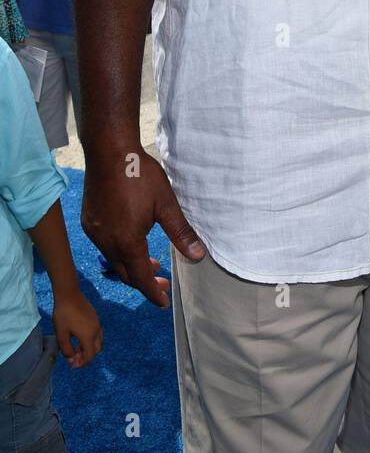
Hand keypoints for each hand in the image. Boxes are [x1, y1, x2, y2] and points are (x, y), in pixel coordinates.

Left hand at [53, 291, 102, 366]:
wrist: (69, 294)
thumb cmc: (63, 314)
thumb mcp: (61, 334)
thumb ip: (66, 349)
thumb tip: (70, 358)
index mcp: (88, 336)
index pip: (90, 356)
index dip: (82, 363)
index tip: (72, 364)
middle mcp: (96, 330)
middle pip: (97, 350)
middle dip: (86, 356)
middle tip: (74, 357)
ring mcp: (97, 323)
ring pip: (98, 341)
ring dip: (89, 348)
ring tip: (76, 347)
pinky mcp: (95, 317)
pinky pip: (97, 333)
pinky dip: (90, 340)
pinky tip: (78, 336)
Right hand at [81, 144, 206, 307]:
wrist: (109, 151)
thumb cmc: (140, 176)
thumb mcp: (166, 205)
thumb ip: (180, 233)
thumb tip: (197, 256)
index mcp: (126, 242)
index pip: (140, 278)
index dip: (152, 292)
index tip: (163, 301)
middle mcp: (105, 242)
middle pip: (125, 273)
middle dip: (144, 281)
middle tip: (162, 282)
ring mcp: (94, 232)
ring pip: (113, 260)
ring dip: (132, 266)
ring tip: (151, 263)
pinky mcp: (88, 221)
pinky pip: (104, 246)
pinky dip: (119, 252)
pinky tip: (131, 243)